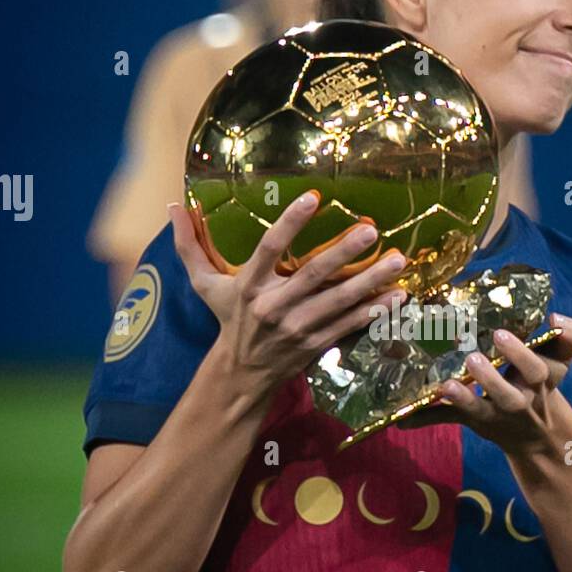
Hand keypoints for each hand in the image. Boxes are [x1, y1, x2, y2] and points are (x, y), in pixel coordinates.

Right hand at [169, 194, 407, 395]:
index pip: (269, 248)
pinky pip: (351, 325)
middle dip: (344, 252)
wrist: (242, 374)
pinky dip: (375, 312)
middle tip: (371, 229)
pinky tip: (399, 296)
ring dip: (371, 282)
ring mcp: (299, 328)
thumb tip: (172, 206)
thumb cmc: (227, 320)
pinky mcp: (318, 344)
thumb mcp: (203, 284)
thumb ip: (189, 245)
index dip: (290, 222)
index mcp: (248, 286)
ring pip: (339, 301)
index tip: (313, 197)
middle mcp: (274, 306)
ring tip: (398, 260)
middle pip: (313, 275)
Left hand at [397, 311, 571, 458]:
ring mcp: (497, 411)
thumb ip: (567, 335)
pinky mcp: (474, 420)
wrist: (536, 435)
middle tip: (478, 354)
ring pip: (482, 407)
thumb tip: (556, 318)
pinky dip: (424, 419)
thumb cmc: (539, 381)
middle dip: (503, 370)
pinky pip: (448, 419)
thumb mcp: (558, 359)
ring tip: (446, 385)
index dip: (562, 336)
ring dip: (464, 398)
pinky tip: (402, 420)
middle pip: (518, 389)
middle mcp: (524, 395)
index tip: (550, 318)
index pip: (560, 354)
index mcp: (547, 372)